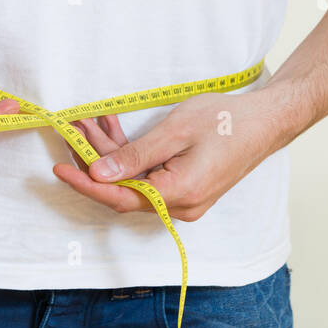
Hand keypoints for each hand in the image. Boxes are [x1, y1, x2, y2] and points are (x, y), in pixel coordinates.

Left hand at [52, 89, 283, 221]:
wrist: (267, 121)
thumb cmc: (226, 120)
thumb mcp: (175, 131)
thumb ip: (135, 157)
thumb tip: (99, 176)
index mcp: (178, 195)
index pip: (120, 198)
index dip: (86, 184)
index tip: (59, 168)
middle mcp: (180, 206)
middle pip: (124, 190)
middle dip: (94, 160)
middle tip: (72, 129)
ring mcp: (184, 199)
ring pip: (134, 181)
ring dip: (110, 154)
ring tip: (89, 121)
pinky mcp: (185, 187)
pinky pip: (148, 177)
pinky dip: (129, 155)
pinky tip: (113, 129)